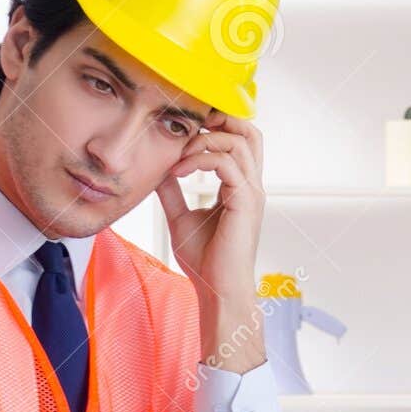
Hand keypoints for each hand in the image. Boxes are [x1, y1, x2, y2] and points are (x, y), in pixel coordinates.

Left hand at [155, 114, 266, 371]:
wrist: (218, 291)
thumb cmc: (205, 262)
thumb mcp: (181, 217)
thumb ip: (173, 191)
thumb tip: (158, 168)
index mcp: (241, 187)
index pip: (240, 140)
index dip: (215, 127)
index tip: (183, 133)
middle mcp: (251, 186)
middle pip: (250, 131)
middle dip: (220, 120)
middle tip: (188, 129)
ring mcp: (252, 193)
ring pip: (239, 141)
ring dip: (204, 141)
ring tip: (179, 156)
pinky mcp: (246, 202)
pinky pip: (226, 163)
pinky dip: (199, 161)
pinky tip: (178, 173)